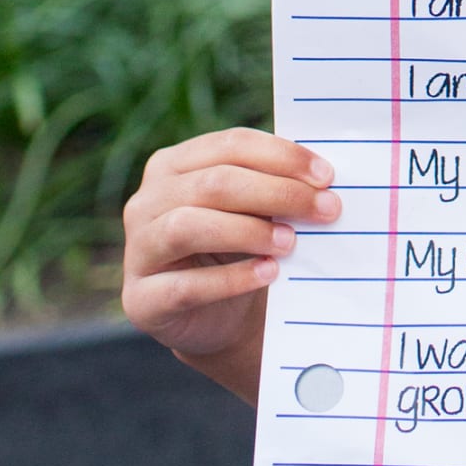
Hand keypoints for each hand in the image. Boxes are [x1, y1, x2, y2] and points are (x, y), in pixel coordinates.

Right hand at [121, 128, 340, 396]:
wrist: (217, 320)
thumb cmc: (239, 252)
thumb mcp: (253, 213)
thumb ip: (275, 189)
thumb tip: (325, 180)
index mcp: (173, 165)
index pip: (229, 145)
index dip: (281, 156)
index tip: (326, 176)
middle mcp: (146, 202)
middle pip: (214, 184)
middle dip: (277, 193)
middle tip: (326, 209)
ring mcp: (138, 251)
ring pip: (188, 226)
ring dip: (247, 231)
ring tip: (291, 242)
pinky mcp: (142, 300)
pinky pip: (184, 286)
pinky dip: (231, 279)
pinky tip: (269, 273)